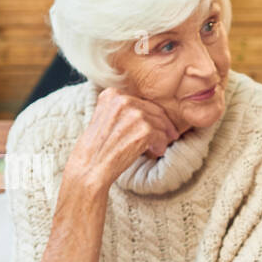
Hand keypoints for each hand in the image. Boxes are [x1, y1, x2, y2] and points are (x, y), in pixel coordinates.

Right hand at [62, 87, 180, 193]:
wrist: (91, 166)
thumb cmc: (96, 147)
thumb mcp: (104, 118)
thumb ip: (121, 110)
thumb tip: (146, 112)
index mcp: (112, 94)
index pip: (141, 101)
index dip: (151, 113)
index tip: (156, 123)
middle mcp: (123, 100)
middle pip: (154, 110)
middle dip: (163, 124)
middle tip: (171, 135)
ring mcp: (135, 114)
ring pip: (160, 123)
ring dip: (162, 137)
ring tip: (157, 147)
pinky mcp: (145, 130)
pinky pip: (162, 136)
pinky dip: (160, 146)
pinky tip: (155, 152)